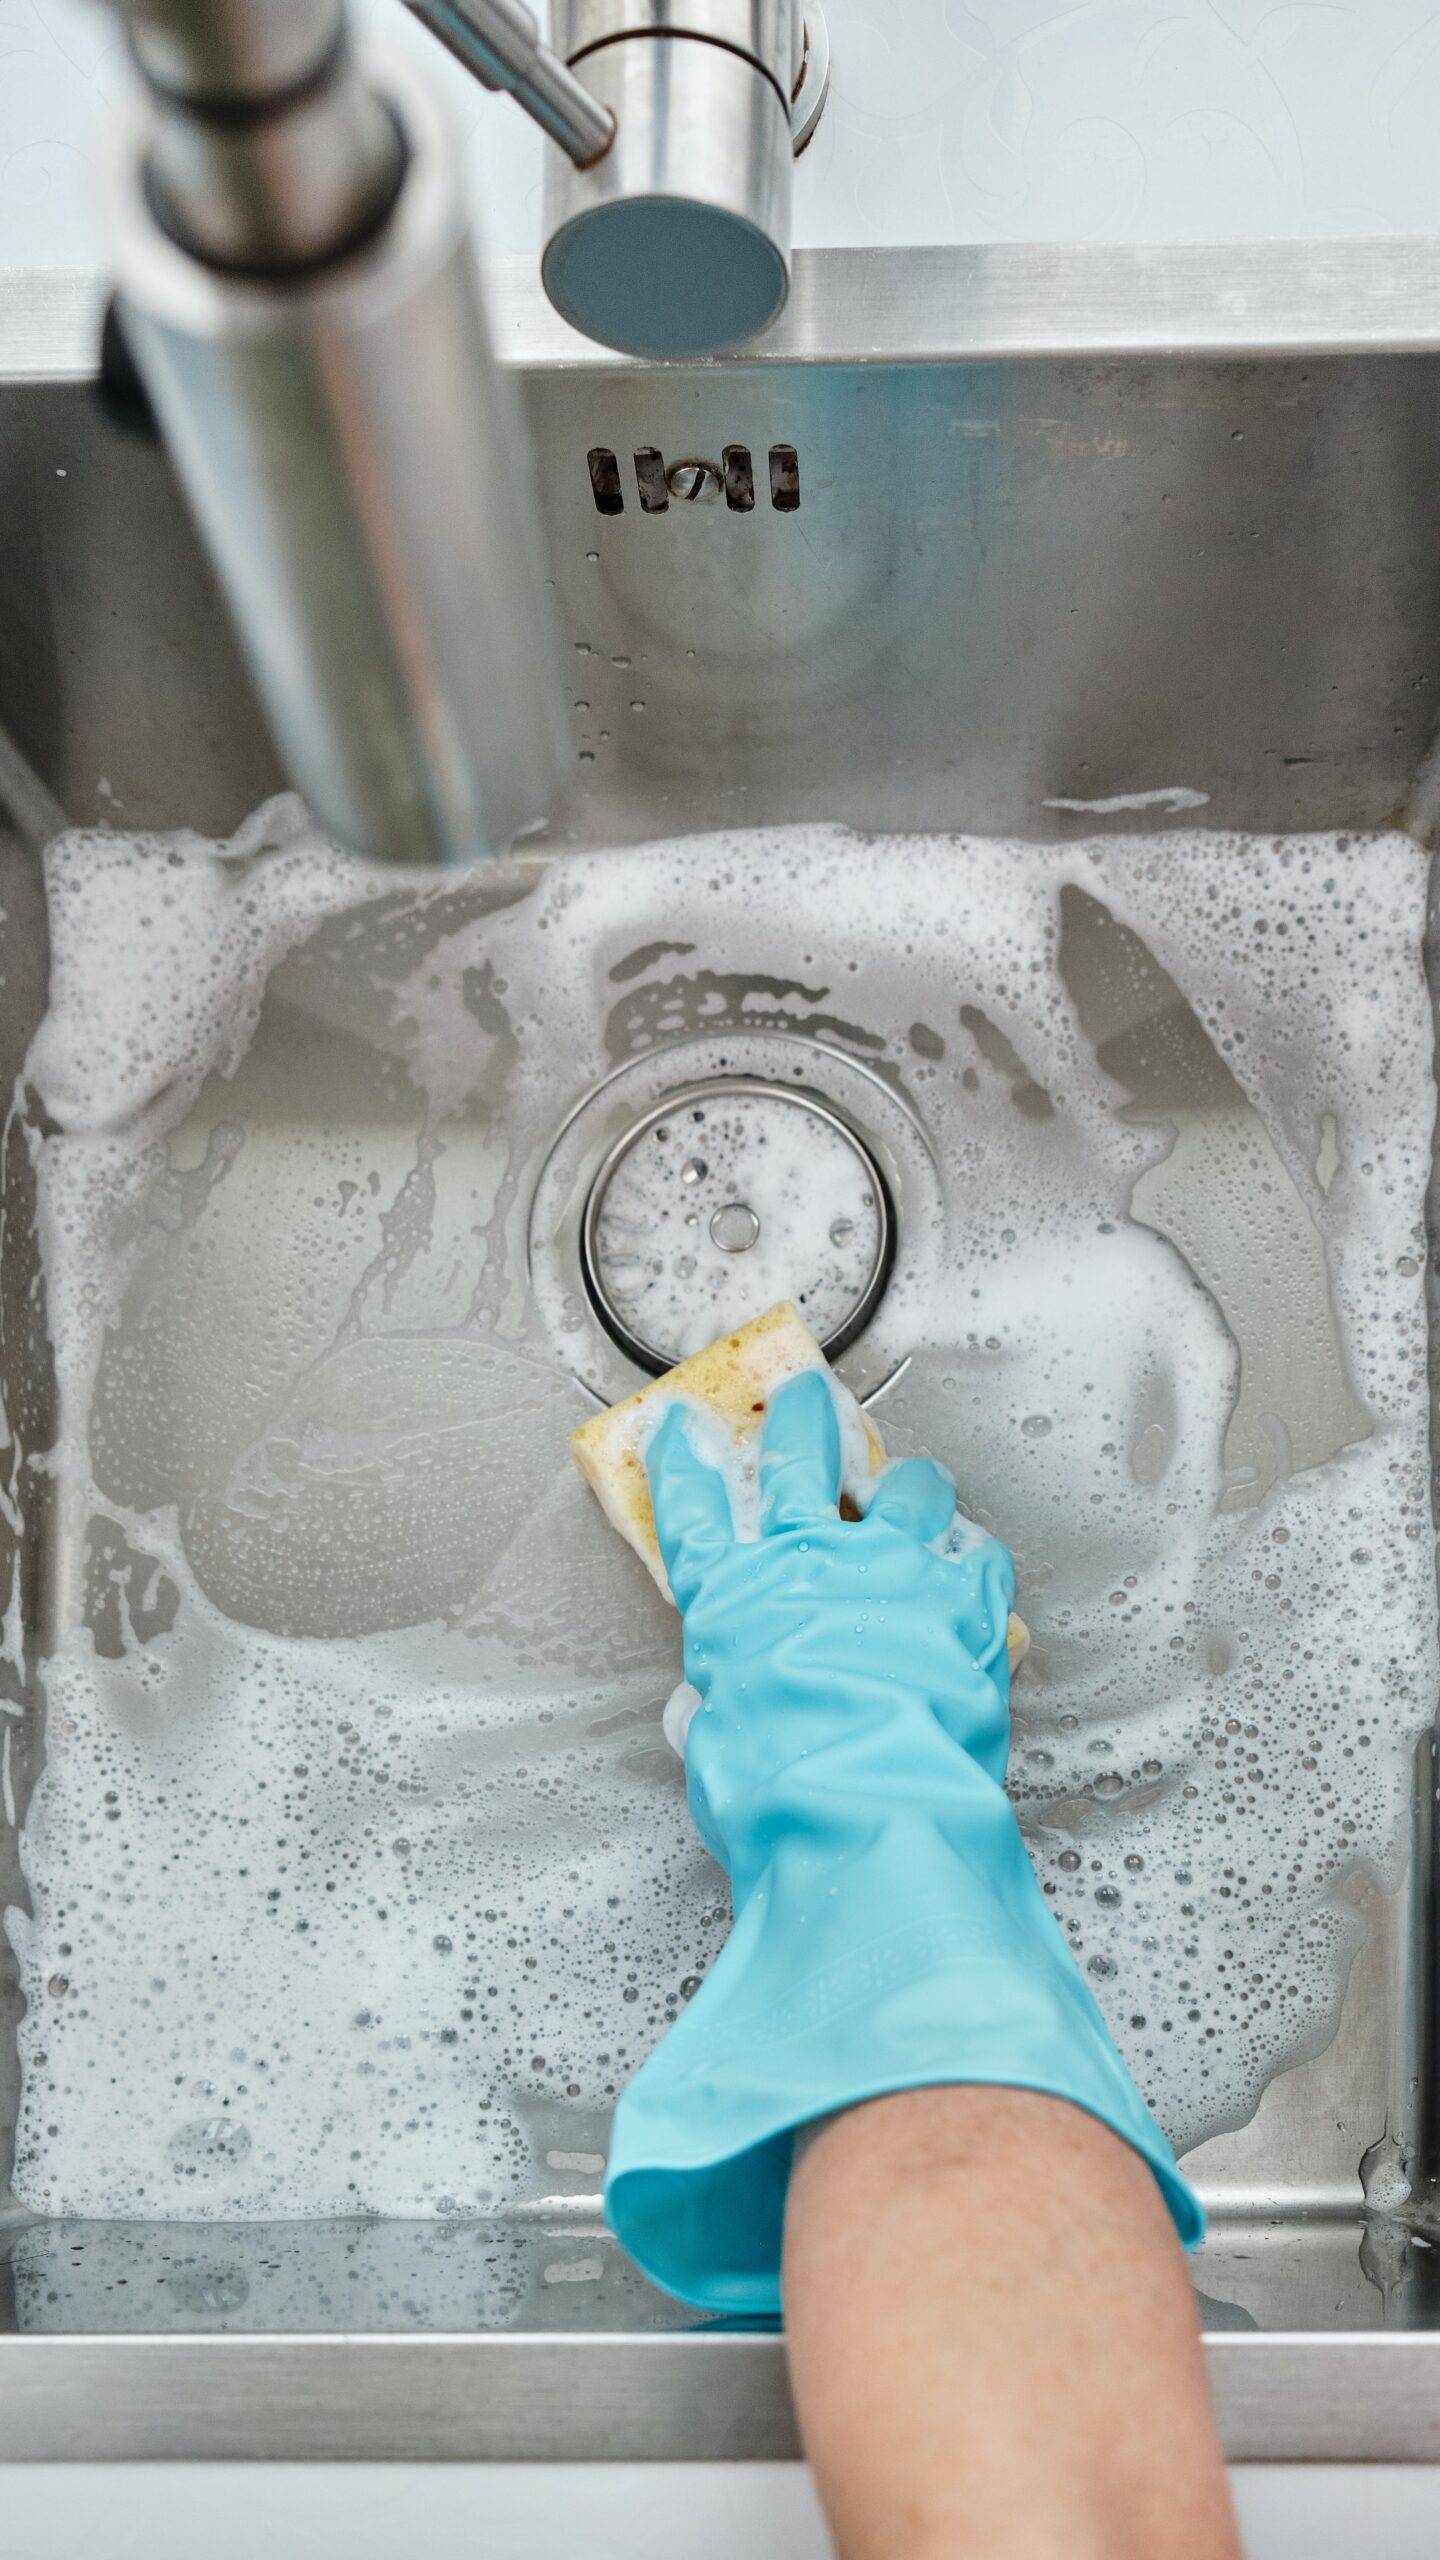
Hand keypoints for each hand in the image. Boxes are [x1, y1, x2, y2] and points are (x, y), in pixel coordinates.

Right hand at [647, 1372, 1015, 1891]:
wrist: (867, 1803)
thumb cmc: (777, 1793)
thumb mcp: (717, 1753)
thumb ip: (721, 1713)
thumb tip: (715, 1713)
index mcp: (734, 1598)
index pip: (694, 1513)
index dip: (682, 1464)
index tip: (679, 1425)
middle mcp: (810, 1562)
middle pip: (801, 1459)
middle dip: (800, 1417)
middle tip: (804, 1392)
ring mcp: (892, 1568)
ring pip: (909, 1486)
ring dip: (911, 1484)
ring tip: (915, 1484)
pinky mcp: (964, 1596)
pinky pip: (978, 1553)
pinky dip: (974, 1558)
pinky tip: (974, 1565)